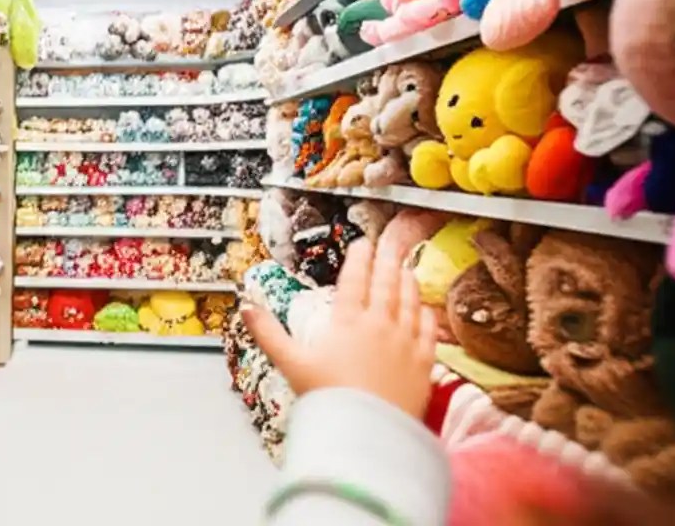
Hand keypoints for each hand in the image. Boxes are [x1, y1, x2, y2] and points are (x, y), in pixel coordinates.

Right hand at [241, 237, 436, 418]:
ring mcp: (406, 342)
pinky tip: (424, 308)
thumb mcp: (291, 364)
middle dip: (387, 257)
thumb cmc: (328, 399)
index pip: (355, 279)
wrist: (368, 433)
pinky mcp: (423, 363)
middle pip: (386, 282)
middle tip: (390, 241)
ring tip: (406, 267)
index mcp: (348, 321)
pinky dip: (426, 313)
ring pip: (410, 301)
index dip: (359, 257)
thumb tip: (245, 308)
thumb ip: (268, 333)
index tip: (362, 242)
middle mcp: (380, 324)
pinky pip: (428, 330)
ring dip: (408, 280)